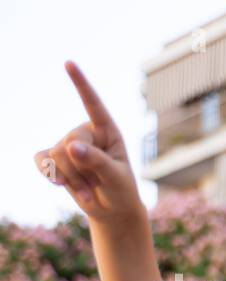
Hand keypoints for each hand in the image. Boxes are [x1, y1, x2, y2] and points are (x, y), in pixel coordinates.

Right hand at [34, 61, 142, 223]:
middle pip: (70, 142)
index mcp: (107, 131)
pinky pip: (41, 161)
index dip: (80, 84)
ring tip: (88, 188)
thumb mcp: (116, 177)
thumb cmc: (121, 190)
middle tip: (96, 184)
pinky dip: (51, 176)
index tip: (69, 63)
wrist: (111, 209)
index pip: (93, 105)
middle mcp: (86, 133)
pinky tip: (62, 184)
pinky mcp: (53, 158)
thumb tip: (70, 145)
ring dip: (71, 179)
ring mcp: (67, 144)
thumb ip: (97, 161)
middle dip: (81, 169)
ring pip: (56, 155)